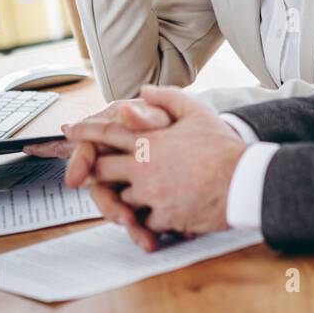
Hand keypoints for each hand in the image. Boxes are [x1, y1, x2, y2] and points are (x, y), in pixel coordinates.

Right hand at [26, 99, 171, 249]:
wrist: (203, 147)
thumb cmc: (178, 125)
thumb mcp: (165, 118)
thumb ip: (146, 117)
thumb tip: (127, 110)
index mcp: (113, 134)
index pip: (88, 149)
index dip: (78, 164)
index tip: (74, 180)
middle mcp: (115, 160)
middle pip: (100, 186)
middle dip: (109, 205)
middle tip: (122, 216)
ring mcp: (126, 181)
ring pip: (116, 205)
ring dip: (127, 222)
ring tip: (142, 235)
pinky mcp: (141, 200)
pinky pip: (136, 218)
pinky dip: (143, 230)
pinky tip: (151, 240)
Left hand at [64, 86, 247, 248]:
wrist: (244, 180)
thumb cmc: (222, 146)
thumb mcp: (196, 112)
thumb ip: (166, 97)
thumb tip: (143, 92)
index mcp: (148, 139)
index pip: (106, 132)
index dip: (85, 131)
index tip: (69, 131)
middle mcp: (143, 166)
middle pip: (102, 170)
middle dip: (94, 171)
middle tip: (90, 173)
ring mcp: (151, 193)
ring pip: (121, 198)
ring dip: (125, 196)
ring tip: (139, 194)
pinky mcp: (162, 216)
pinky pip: (144, 220)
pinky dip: (148, 218)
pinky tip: (159, 213)